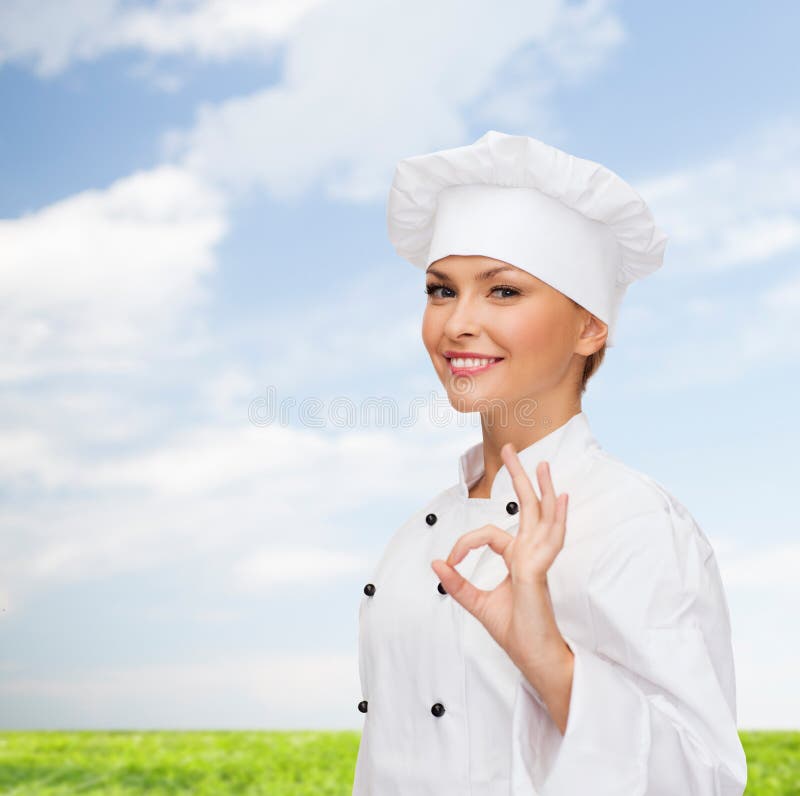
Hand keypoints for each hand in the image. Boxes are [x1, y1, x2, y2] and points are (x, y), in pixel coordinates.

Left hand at [431, 443, 570, 672]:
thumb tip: (435, 563)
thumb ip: (457, 585)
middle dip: (520, 478)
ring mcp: (538, 562)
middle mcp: (530, 555)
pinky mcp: (538, 573)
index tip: (448, 563)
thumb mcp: (477, 604)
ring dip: (542, 489)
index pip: (490, 535)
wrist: (535, 659)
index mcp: (517, 559)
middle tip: (513, 448)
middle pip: (527, 509)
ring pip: (541, 517)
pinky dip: (555, 519)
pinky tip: (559, 498)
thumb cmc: (516, 632)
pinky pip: (545, 543)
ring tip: (542, 464)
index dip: (463, 544)